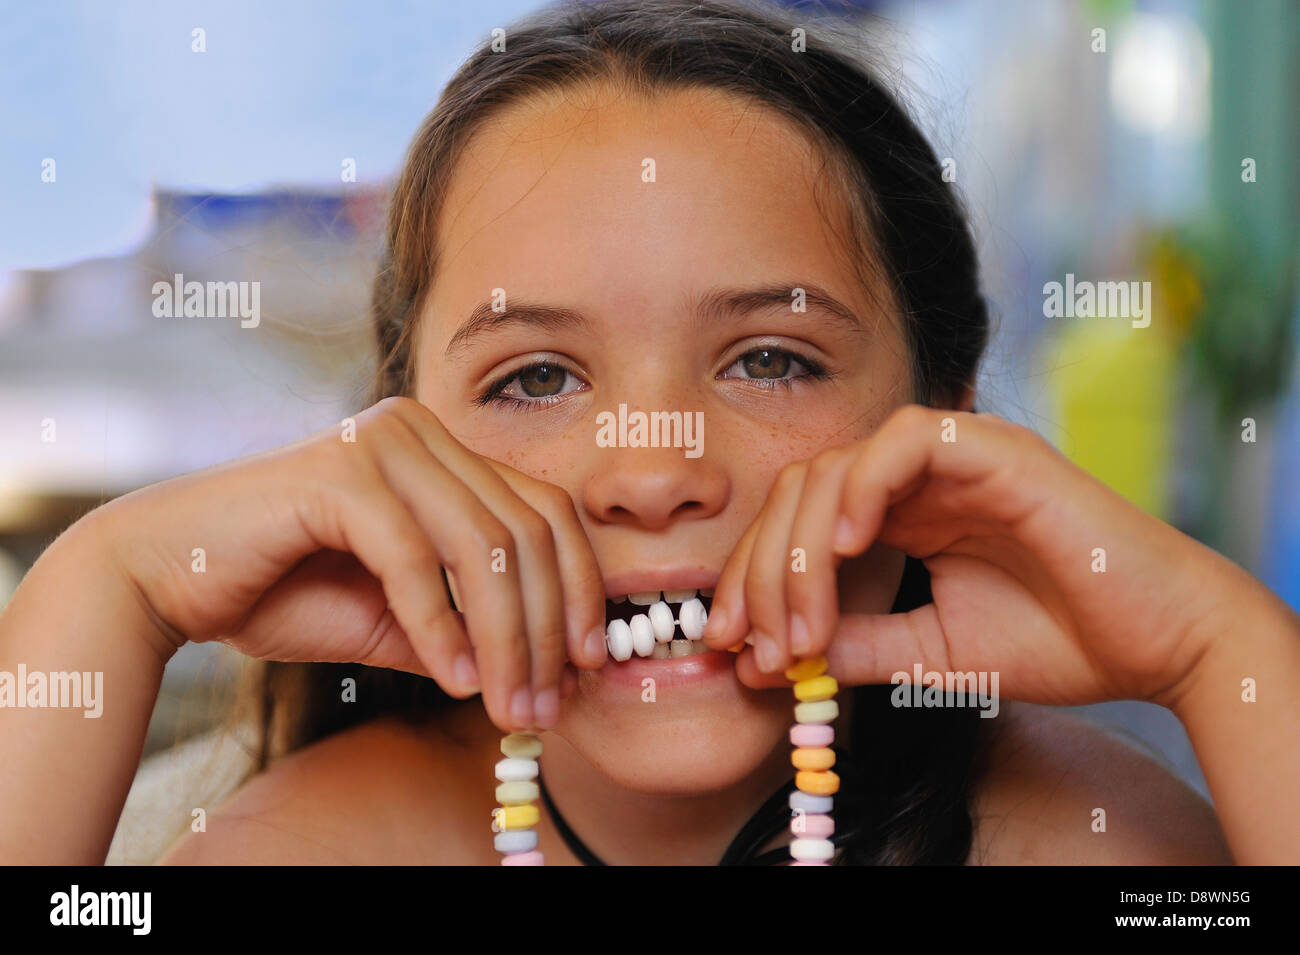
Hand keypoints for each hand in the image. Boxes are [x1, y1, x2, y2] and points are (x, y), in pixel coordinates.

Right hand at [98, 396, 605, 731]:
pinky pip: (416, 561)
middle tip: (549, 706)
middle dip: (547, 630)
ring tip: (508, 707)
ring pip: (482, 547)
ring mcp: (382, 443)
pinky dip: (441, 629)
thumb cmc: (284, 591)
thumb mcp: (402, 619)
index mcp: (444, 450)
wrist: (168, 577)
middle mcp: (420, 432)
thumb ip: (471, 629)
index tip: (591, 664)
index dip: (578, 590)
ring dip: (505, 640)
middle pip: (524, 532)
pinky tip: (454, 683)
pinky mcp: (340, 474)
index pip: (546, 512)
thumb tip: (552, 676)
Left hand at [703, 404, 1234, 708]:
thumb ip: (855, 644)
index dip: (754, 580)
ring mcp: (953, 456)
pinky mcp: (993, 447)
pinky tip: (850, 551)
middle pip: (799, 493)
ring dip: (801, 549)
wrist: (1158, 646)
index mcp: (899, 514)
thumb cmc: (1056, 643)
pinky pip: (902, 441)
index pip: (798, 524)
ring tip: (800, 625)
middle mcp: (915, 478)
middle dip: (762, 572)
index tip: (733, 648)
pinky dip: (863, 489)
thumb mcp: (927, 652)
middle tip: (755, 645)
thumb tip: (772, 658)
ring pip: (836, 466)